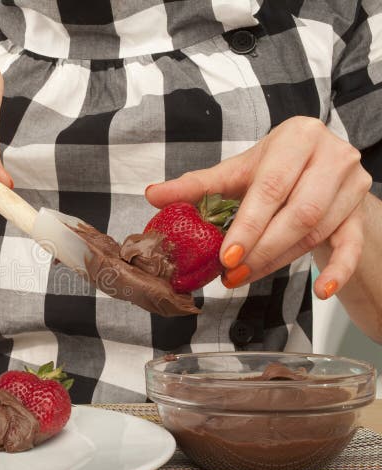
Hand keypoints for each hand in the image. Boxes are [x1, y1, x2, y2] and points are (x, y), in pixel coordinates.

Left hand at [145, 116, 372, 298]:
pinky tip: (322, 290)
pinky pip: (353, 245)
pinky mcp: (360, 212)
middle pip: (299, 212)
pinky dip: (338, 269)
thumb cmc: (272, 168)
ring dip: (279, 261)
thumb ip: (196, 185)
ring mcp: (351, 184)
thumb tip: (153, 195)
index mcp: (298, 137)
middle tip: (231, 274)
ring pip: (317, 230)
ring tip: (245, 278)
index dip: (248, 225)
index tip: (226, 256)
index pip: (272, 186)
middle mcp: (332, 155)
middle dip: (262, 249)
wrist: (315, 167)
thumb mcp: (236, 172)